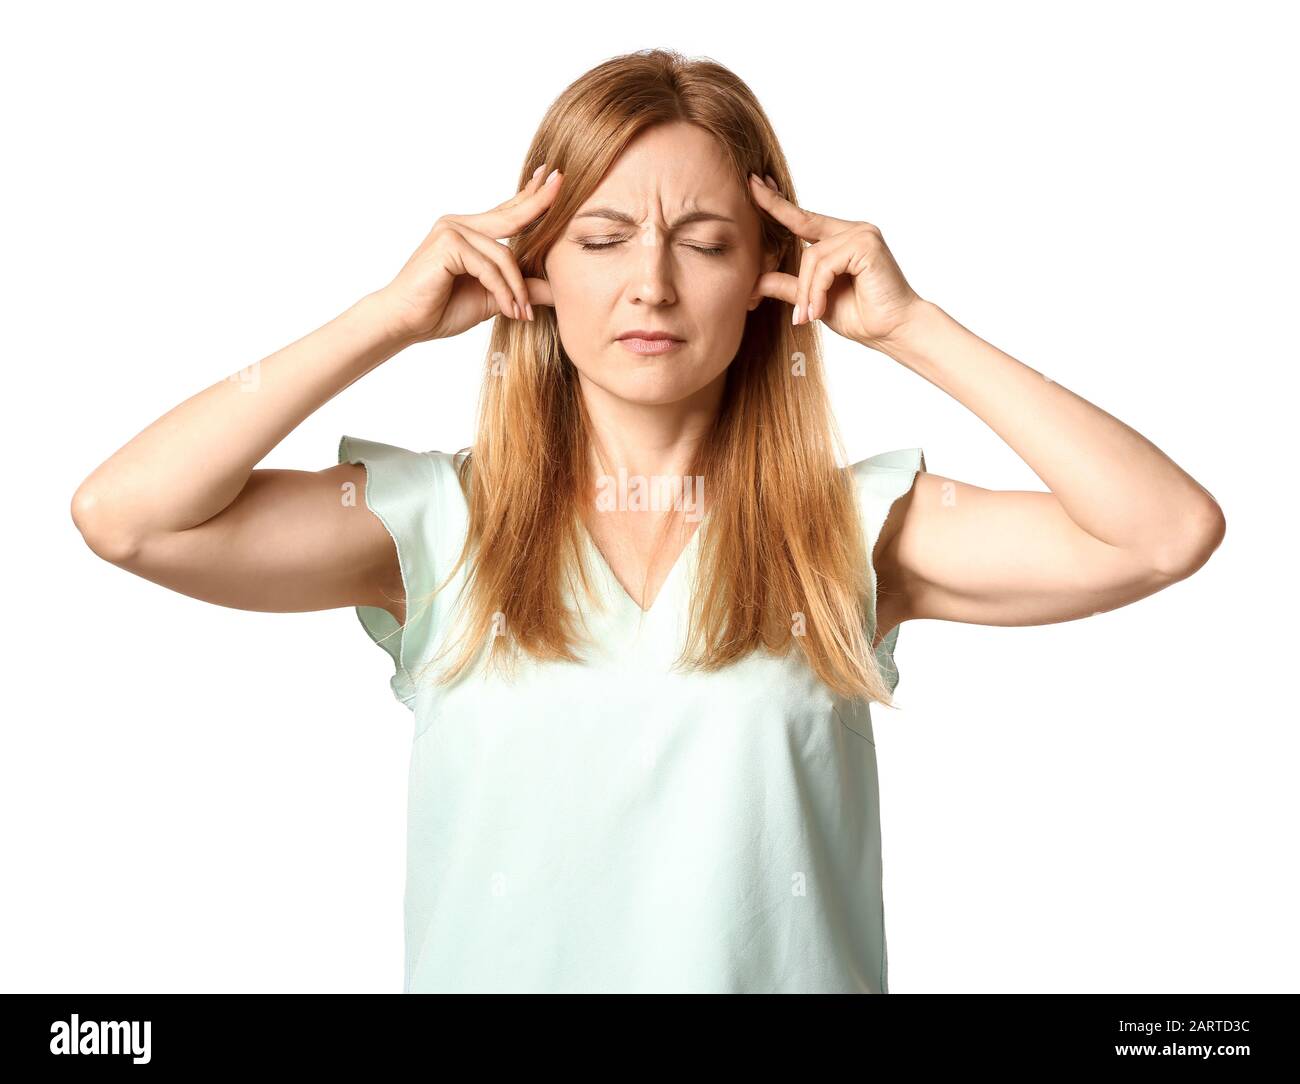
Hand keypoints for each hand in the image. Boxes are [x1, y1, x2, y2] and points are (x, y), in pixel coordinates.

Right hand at [374, 164, 562, 343]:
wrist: (405, 323)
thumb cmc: (441, 310)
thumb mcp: (495, 299)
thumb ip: (523, 290)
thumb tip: (559, 290)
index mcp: (469, 231)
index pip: (507, 211)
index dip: (531, 195)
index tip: (554, 176)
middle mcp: (459, 223)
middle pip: (511, 215)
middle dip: (540, 203)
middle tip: (564, 184)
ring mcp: (451, 230)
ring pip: (504, 255)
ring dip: (516, 289)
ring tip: (521, 314)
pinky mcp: (447, 244)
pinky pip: (488, 267)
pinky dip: (502, 291)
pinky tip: (509, 310)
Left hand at [748, 173, 922, 348]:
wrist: (893, 331)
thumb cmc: (862, 316)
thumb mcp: (814, 300)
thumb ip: (790, 286)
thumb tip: (756, 281)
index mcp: (841, 239)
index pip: (803, 217)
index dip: (778, 202)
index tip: (755, 182)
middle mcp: (853, 230)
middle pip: (802, 229)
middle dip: (776, 210)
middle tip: (750, 191)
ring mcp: (861, 234)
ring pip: (812, 256)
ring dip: (806, 292)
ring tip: (807, 315)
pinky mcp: (866, 245)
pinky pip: (825, 265)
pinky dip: (817, 291)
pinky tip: (818, 311)